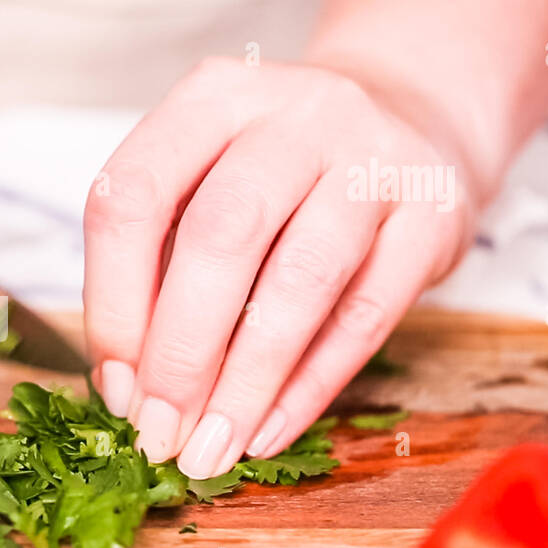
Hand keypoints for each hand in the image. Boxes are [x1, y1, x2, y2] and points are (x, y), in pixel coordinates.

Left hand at [84, 57, 474, 477]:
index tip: (114, 386)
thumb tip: (128, 389)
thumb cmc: (280, 173)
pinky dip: (310, 386)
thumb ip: (160, 266)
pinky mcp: (435, 215)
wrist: (414, 118)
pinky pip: (366, 316)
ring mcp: (372, 158)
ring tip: (211, 448)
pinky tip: (269, 431)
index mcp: (210, 99)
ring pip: (300, 281)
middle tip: (158, 432)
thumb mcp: (208, 182)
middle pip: (219, 237)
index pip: (132, 197)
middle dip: (180, 353)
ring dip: (246, 382)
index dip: (112, 302)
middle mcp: (292, 114)